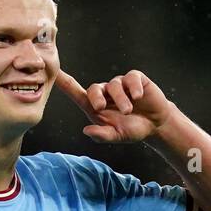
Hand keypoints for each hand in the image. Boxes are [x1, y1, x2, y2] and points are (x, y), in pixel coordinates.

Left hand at [55, 69, 175, 142]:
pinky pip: (131, 78)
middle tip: (102, 108)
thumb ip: (102, 135)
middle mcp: (106, 93)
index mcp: (96, 106)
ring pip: (114, 85)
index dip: (65, 83)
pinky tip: (139, 97)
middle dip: (97, 98)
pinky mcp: (135, 79)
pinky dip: (134, 87)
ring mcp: (121, 84)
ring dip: (121, 99)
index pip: (77, 93)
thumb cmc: (132, 129)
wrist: (156, 125)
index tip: (54, 74)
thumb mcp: (117, 136)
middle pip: (94, 89)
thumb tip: (86, 130)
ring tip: (129, 110)